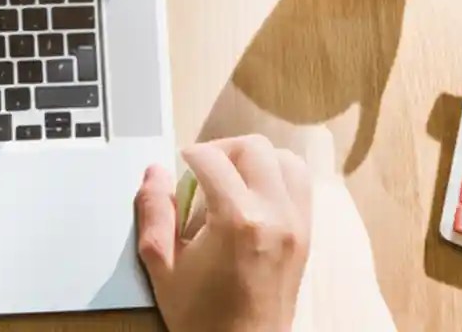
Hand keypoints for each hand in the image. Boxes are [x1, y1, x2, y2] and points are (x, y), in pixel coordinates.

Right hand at [134, 136, 311, 331]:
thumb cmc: (201, 316)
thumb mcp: (162, 265)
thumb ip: (154, 212)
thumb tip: (155, 172)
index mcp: (238, 220)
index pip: (212, 158)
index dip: (188, 156)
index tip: (178, 169)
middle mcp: (276, 215)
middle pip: (254, 148)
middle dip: (222, 149)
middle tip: (202, 171)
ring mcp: (298, 224)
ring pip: (285, 160)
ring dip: (255, 160)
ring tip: (230, 180)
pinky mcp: (307, 235)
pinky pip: (300, 184)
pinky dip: (277, 177)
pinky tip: (252, 197)